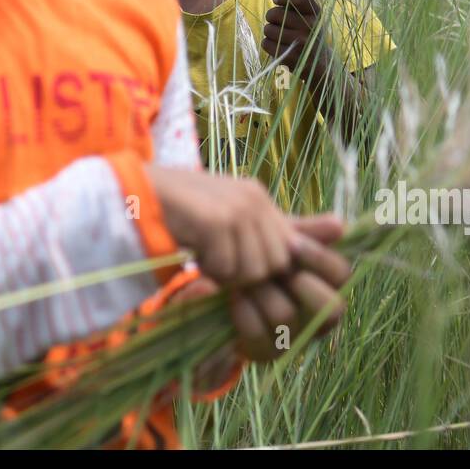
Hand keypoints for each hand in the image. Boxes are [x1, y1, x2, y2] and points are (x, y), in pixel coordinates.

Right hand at [146, 164, 296, 286]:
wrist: (133, 194)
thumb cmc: (178, 212)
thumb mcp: (225, 221)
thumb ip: (269, 231)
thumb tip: (336, 227)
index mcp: (259, 197)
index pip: (293, 248)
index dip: (267, 269)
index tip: (237, 266)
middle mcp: (253, 198)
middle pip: (275, 264)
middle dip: (246, 274)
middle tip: (217, 259)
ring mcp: (236, 207)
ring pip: (253, 270)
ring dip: (226, 274)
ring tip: (204, 255)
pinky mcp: (216, 220)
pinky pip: (226, 268)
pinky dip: (207, 270)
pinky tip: (193, 252)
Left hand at [229, 214, 350, 361]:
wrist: (226, 282)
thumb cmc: (261, 255)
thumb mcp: (279, 237)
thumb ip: (308, 231)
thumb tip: (340, 225)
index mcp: (329, 287)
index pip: (343, 275)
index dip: (320, 259)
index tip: (292, 243)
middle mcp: (319, 318)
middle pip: (332, 309)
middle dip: (302, 284)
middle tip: (277, 268)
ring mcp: (294, 339)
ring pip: (287, 315)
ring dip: (262, 290)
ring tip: (246, 276)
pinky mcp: (266, 352)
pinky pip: (258, 333)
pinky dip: (244, 309)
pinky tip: (234, 294)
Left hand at [263, 0, 329, 78]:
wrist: (322, 64)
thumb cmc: (310, 34)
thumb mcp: (307, 15)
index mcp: (315, 13)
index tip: (276, 0)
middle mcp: (310, 26)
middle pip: (274, 13)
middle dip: (272, 18)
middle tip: (280, 24)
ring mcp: (300, 42)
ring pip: (268, 29)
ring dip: (270, 32)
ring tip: (281, 37)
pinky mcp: (290, 56)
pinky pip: (266, 43)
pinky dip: (268, 44)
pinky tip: (278, 46)